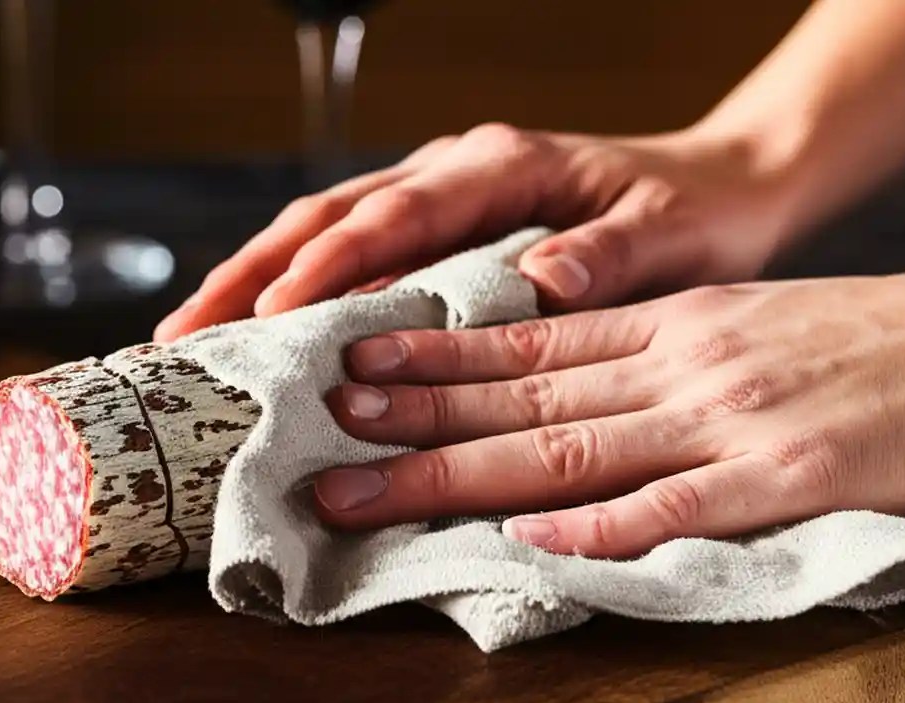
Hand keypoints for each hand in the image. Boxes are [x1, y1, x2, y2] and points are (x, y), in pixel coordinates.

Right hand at [154, 122, 801, 341]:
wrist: (720, 184)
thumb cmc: (695, 211)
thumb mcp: (671, 234)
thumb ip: (609, 252)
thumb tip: (541, 277)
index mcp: (500, 165)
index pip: (393, 214)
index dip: (326, 265)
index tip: (268, 316)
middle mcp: (454, 168)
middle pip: (329, 214)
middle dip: (250, 272)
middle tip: (184, 335)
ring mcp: (438, 189)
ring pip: (323, 225)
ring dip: (253, 276)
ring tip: (193, 333)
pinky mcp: (436, 218)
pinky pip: (347, 244)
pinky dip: (295, 282)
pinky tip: (258, 324)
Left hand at [310, 272, 904, 556]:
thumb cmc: (853, 342)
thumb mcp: (735, 321)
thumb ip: (644, 348)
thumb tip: (552, 379)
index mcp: (666, 327)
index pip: (525, 343)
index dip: (432, 356)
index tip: (355, 364)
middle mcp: (678, 368)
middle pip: (523, 398)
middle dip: (415, 416)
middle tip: (329, 429)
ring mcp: (726, 423)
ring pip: (570, 449)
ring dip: (462, 470)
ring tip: (377, 485)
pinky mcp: (785, 480)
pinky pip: (679, 504)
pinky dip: (601, 522)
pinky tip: (532, 534)